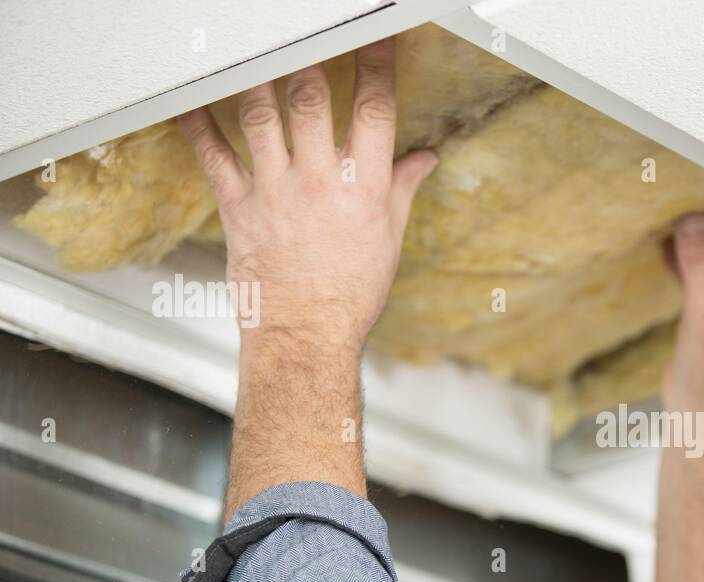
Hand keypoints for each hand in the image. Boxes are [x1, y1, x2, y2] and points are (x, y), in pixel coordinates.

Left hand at [177, 38, 436, 355]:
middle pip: (311, 99)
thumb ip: (403, 189)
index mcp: (366, 191)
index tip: (375, 40)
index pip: (375, 111)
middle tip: (306, 36)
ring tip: (259, 53)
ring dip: (258, 77)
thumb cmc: (349, 296)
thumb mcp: (389, 240)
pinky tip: (194, 99)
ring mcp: (276, 193)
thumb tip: (423, 158)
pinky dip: (199, 124)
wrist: (307, 338)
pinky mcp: (239, 207)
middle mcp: (321, 184)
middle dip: (309, 58)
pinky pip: (213, 155)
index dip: (376, 66)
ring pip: (261, 115)